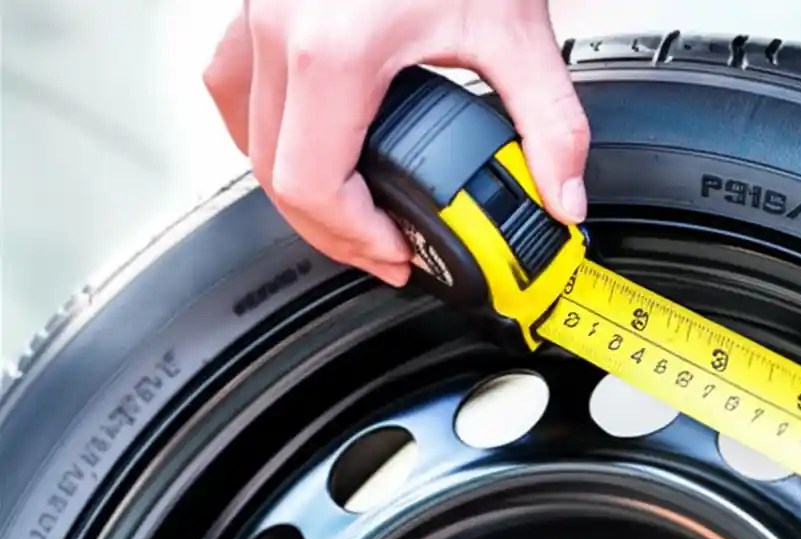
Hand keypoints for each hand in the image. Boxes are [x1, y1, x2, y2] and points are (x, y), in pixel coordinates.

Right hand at [201, 0, 589, 285]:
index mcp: (332, 48)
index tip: (400, 252)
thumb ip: (550, 123)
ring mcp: (260, 12)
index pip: (311, 184)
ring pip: (243, 132)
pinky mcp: (262, 0)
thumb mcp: (514, 27)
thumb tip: (563, 196)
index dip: (354, 238)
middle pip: (271, 172)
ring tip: (353, 206)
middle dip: (330, 226)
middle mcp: (280, 30)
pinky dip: (267, 129)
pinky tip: (312, 139)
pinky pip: (237, 85)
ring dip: (293, 182)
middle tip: (386, 245)